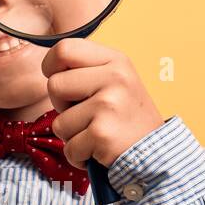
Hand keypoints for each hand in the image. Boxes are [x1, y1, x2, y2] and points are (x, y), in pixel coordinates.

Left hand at [42, 39, 164, 169]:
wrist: (156, 153)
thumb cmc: (127, 118)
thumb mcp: (117, 81)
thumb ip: (87, 70)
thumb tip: (48, 68)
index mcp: (116, 61)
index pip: (64, 49)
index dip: (51, 67)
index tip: (61, 83)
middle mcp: (115, 78)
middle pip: (54, 86)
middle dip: (62, 107)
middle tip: (87, 116)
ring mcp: (109, 105)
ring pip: (59, 123)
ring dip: (72, 136)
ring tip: (97, 135)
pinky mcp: (102, 134)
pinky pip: (69, 148)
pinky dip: (79, 156)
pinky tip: (99, 151)